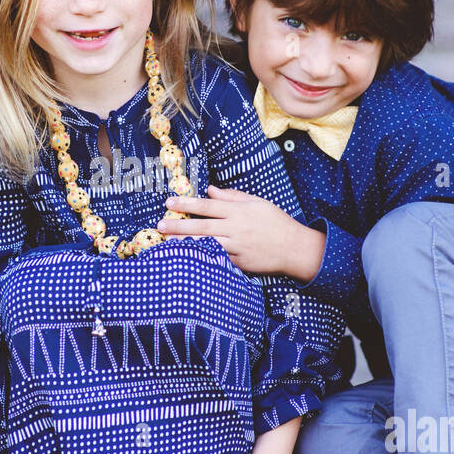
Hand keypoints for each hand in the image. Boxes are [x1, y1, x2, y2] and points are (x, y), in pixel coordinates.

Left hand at [157, 186, 323, 279]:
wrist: (294, 248)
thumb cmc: (275, 222)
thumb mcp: (256, 203)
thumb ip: (231, 196)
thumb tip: (209, 190)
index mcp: (239, 211)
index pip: (208, 206)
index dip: (187, 204)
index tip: (169, 203)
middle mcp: (236, 228)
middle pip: (202, 226)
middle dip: (178, 225)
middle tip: (159, 225)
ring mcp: (237, 247)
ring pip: (206, 244)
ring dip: (185, 243)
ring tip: (166, 242)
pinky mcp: (240, 263)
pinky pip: (217, 260)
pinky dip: (202, 258)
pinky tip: (187, 257)